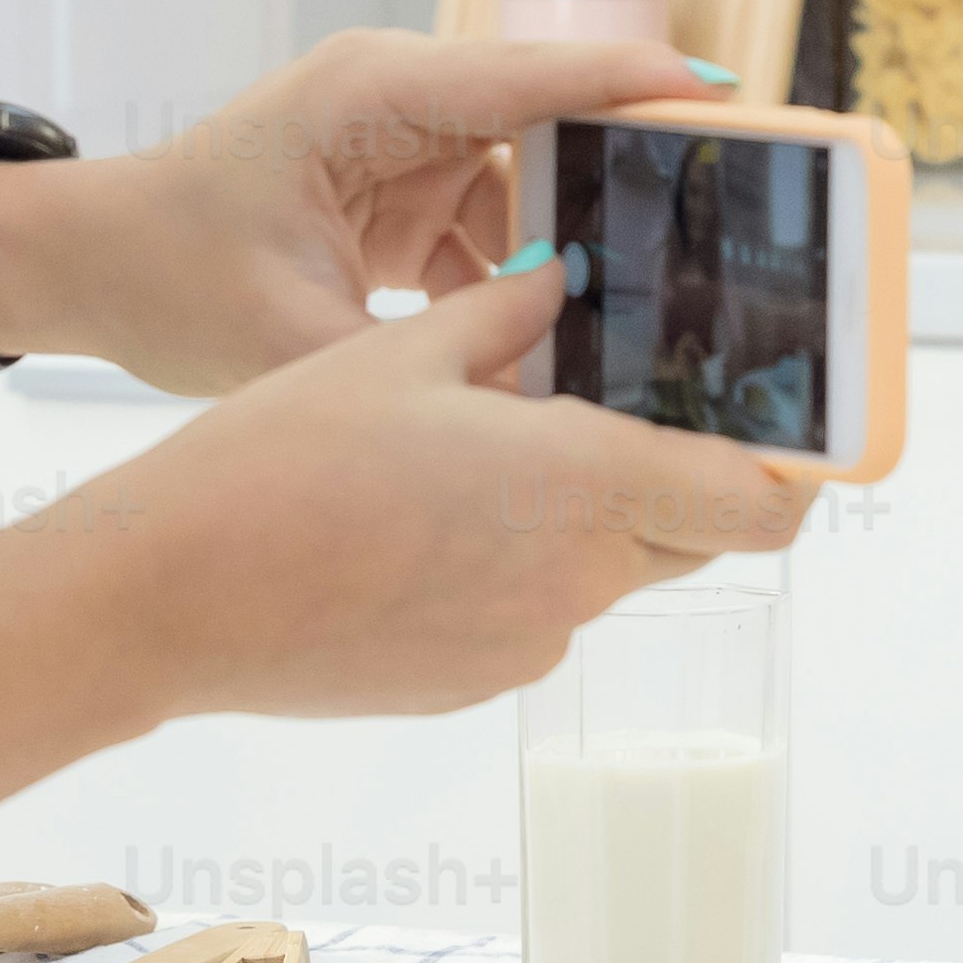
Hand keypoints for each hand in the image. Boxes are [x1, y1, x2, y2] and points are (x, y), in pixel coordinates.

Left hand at [0, 27, 714, 392]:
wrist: (87, 267)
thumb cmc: (166, 277)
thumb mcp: (293, 336)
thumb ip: (420, 364)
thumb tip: (538, 407)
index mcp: (377, 93)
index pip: (536, 77)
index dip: (638, 85)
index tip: (733, 102)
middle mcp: (405, 97)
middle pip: (555, 123)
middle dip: (633, 183)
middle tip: (726, 236)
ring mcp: (408, 139)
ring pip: (536, 184)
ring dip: (580, 252)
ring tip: (656, 319)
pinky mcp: (406, 185)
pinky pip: (500, 222)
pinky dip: (528, 282)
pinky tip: (567, 346)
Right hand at [28, 257, 806, 720]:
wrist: (167, 600)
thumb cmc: (276, 464)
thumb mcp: (399, 358)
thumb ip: (507, 319)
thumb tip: (565, 281)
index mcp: (579, 484)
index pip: (759, 508)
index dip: (795, 477)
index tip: (795, 434)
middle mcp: (575, 578)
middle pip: (690, 535)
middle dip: (677, 476)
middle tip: (626, 405)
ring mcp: (526, 642)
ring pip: (603, 570)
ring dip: (580, 517)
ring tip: (488, 453)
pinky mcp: (473, 681)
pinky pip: (533, 611)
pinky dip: (512, 565)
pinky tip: (426, 521)